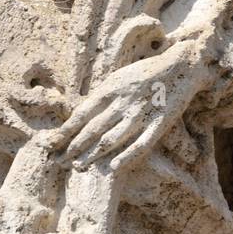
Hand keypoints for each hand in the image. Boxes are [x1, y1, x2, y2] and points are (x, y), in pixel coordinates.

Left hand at [54, 34, 218, 170]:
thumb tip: (79, 115)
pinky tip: (114, 167)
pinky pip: (141, 144)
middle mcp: (123, 101)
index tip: (52, 144)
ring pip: (112, 138)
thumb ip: (101, 96)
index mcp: (110, 89)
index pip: (82, 114)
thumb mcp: (118, 78)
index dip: (66, 131)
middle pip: (94, 129)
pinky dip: (127, 156)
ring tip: (79, 166)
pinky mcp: (159, 124)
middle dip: (75, 147)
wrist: (181, 66)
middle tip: (60, 162)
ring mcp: (141, 113)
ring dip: (94, 154)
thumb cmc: (145, 73)